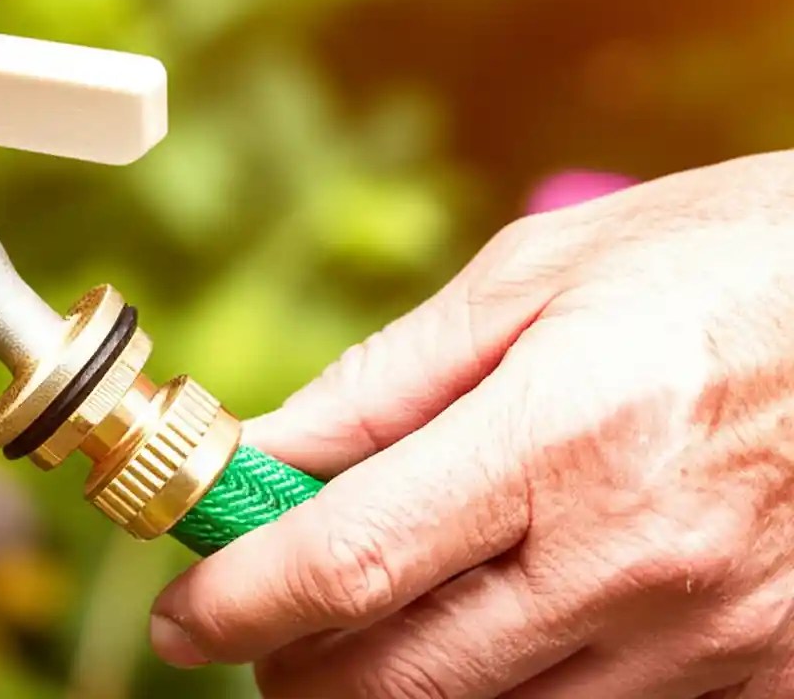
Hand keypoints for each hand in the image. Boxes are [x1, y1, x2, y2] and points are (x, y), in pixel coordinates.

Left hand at [150, 152, 793, 697]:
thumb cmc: (721, 266)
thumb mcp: (535, 281)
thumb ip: (384, 383)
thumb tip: (268, 455)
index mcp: (562, 433)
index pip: (349, 562)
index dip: (239, 604)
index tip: (186, 616)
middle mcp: (635, 555)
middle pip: (400, 682)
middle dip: (297, 672)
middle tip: (264, 631)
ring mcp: (708, 636)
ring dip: (395, 691)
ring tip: (376, 622)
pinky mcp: (762, 675)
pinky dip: (516, 695)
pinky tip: (504, 631)